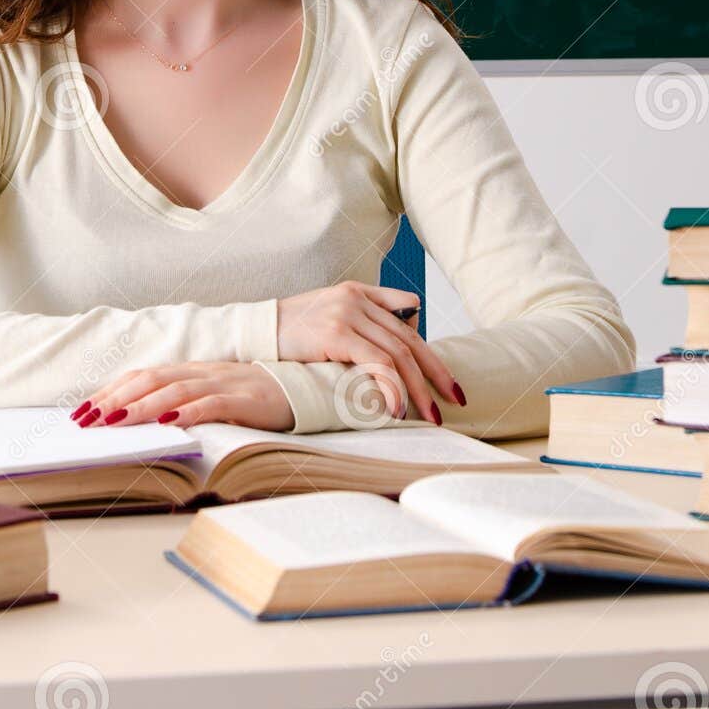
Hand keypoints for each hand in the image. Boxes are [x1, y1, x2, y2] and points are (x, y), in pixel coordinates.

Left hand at [71, 362, 294, 430]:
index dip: (111, 391)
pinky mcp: (246, 398)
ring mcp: (224, 383)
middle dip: (115, 398)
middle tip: (86, 419)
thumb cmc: (254, 398)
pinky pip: (213, 403)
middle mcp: (203, 372)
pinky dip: (188, 411)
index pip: (142, 376)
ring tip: (115, 421)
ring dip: (141, 405)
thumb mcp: (213, 397)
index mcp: (191, 372)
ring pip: (175, 389)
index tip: (81, 410)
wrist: (303, 387)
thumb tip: (140, 421)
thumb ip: (183, 402)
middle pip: (150, 380)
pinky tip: (169, 421)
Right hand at [277, 280, 463, 421]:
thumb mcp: (329, 317)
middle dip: (436, 373)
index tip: (446, 382)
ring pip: (398, 354)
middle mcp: (357, 298)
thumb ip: (362, 322)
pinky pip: (377, 362)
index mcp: (359, 292)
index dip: (430, 352)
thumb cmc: (289, 331)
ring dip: (418, 388)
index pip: (408, 320)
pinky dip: (393, 387)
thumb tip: (400, 343)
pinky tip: (398, 409)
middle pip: (409, 339)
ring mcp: (347, 313)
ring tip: (429, 416)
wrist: (253, 330)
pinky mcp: (336, 332)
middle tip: (455, 401)